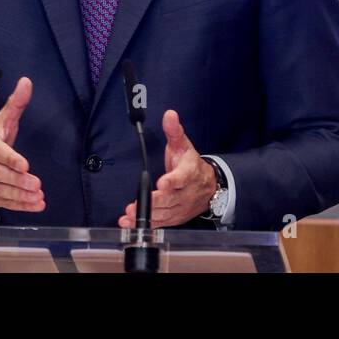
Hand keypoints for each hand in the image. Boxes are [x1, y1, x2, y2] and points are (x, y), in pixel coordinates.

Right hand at [0, 76, 45, 211]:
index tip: (24, 164)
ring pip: (2, 191)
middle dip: (18, 180)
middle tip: (36, 184)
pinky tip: (35, 204)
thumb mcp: (0, 121)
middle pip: (0, 175)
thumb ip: (15, 104)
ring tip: (38, 197)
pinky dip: (21, 206)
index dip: (10, 159)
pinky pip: (4, 203)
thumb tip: (26, 82)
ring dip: (21, 196)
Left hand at [118, 109, 217, 228]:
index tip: (162, 183)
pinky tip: (129, 223)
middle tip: (136, 205)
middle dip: (154, 202)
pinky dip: (145, 224)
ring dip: (147, 215)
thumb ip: (174, 131)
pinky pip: (160, 222)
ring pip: (165, 213)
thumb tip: (169, 114)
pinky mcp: (175, 217)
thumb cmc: (191, 164)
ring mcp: (181, 207)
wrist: (209, 186)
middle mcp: (186, 192)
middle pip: (171, 199)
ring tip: (129, 215)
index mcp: (189, 172)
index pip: (182, 177)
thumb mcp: (183, 145)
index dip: (172, 181)